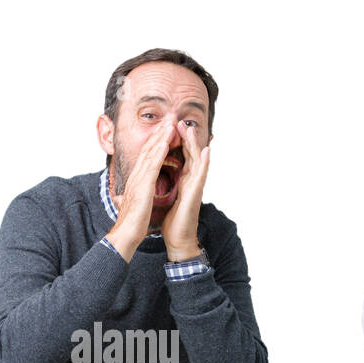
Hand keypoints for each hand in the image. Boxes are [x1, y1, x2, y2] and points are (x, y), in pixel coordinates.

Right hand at [103, 121, 172, 260]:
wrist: (125, 234)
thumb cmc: (131, 222)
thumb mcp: (133, 204)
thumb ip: (131, 196)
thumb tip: (124, 197)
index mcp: (136, 180)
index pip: (146, 156)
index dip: (155, 142)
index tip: (164, 130)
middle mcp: (136, 176)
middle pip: (148, 149)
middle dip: (159, 133)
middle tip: (169, 118)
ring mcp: (139, 179)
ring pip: (150, 153)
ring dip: (160, 136)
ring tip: (170, 123)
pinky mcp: (143, 186)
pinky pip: (152, 165)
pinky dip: (159, 152)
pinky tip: (166, 142)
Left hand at [161, 122, 209, 260]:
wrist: (177, 240)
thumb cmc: (172, 222)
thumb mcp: (166, 199)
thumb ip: (166, 187)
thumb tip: (157, 181)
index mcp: (182, 181)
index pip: (181, 157)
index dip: (177, 142)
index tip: (171, 127)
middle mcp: (191, 181)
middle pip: (190, 154)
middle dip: (186, 137)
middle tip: (181, 120)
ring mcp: (195, 187)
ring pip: (197, 160)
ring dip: (195, 143)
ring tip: (191, 128)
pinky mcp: (196, 194)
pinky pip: (201, 176)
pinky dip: (204, 162)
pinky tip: (206, 151)